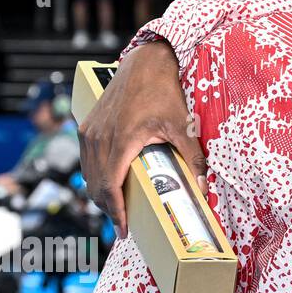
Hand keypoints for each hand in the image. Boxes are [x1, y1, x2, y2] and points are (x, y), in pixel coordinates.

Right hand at [78, 41, 206, 237]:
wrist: (146, 63)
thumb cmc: (165, 92)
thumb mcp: (183, 126)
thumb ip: (193, 158)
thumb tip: (204, 185)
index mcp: (121, 141)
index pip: (110, 187)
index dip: (116, 212)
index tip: (124, 229)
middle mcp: (99, 138)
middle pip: (96, 186)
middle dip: (110, 208)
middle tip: (126, 223)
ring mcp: (90, 132)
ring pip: (88, 174)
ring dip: (101, 194)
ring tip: (118, 208)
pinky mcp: (87, 126)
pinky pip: (87, 160)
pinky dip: (95, 176)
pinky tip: (109, 183)